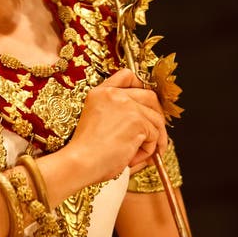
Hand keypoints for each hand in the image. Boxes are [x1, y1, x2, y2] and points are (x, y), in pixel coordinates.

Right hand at [65, 68, 167, 187]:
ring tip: (141, 153)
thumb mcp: (95, 120)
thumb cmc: (86, 150)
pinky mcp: (137, 121)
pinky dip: (149, 150)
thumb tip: (142, 118)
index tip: (146, 103)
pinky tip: (133, 157)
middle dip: (156, 115)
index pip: (127, 75)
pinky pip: (155, 135)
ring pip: (156, 119)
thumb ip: (114, 112)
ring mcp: (127, 105)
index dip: (141, 87)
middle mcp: (114, 94)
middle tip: (155, 132)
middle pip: (149, 96)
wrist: (81, 161)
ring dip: (154, 138)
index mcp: (100, 92)